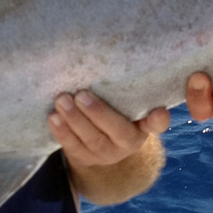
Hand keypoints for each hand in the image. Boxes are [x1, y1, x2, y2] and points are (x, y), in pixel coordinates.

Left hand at [48, 90, 168, 204]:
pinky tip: (53, 117)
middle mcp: (129, 142)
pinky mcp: (86, 159)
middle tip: (81, 94)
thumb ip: (125, 90)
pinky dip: (62, 132)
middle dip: (97, 113)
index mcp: (143, 125)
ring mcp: (107, 154)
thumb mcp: (125, 102)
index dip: (158, 119)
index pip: (156, 123)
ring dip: (75, 120)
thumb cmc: (115, 110)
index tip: (158, 111)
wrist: (101, 140)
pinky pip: (73, 147)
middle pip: (116, 130)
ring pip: (92, 140)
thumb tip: (115, 53)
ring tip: (62, 101)